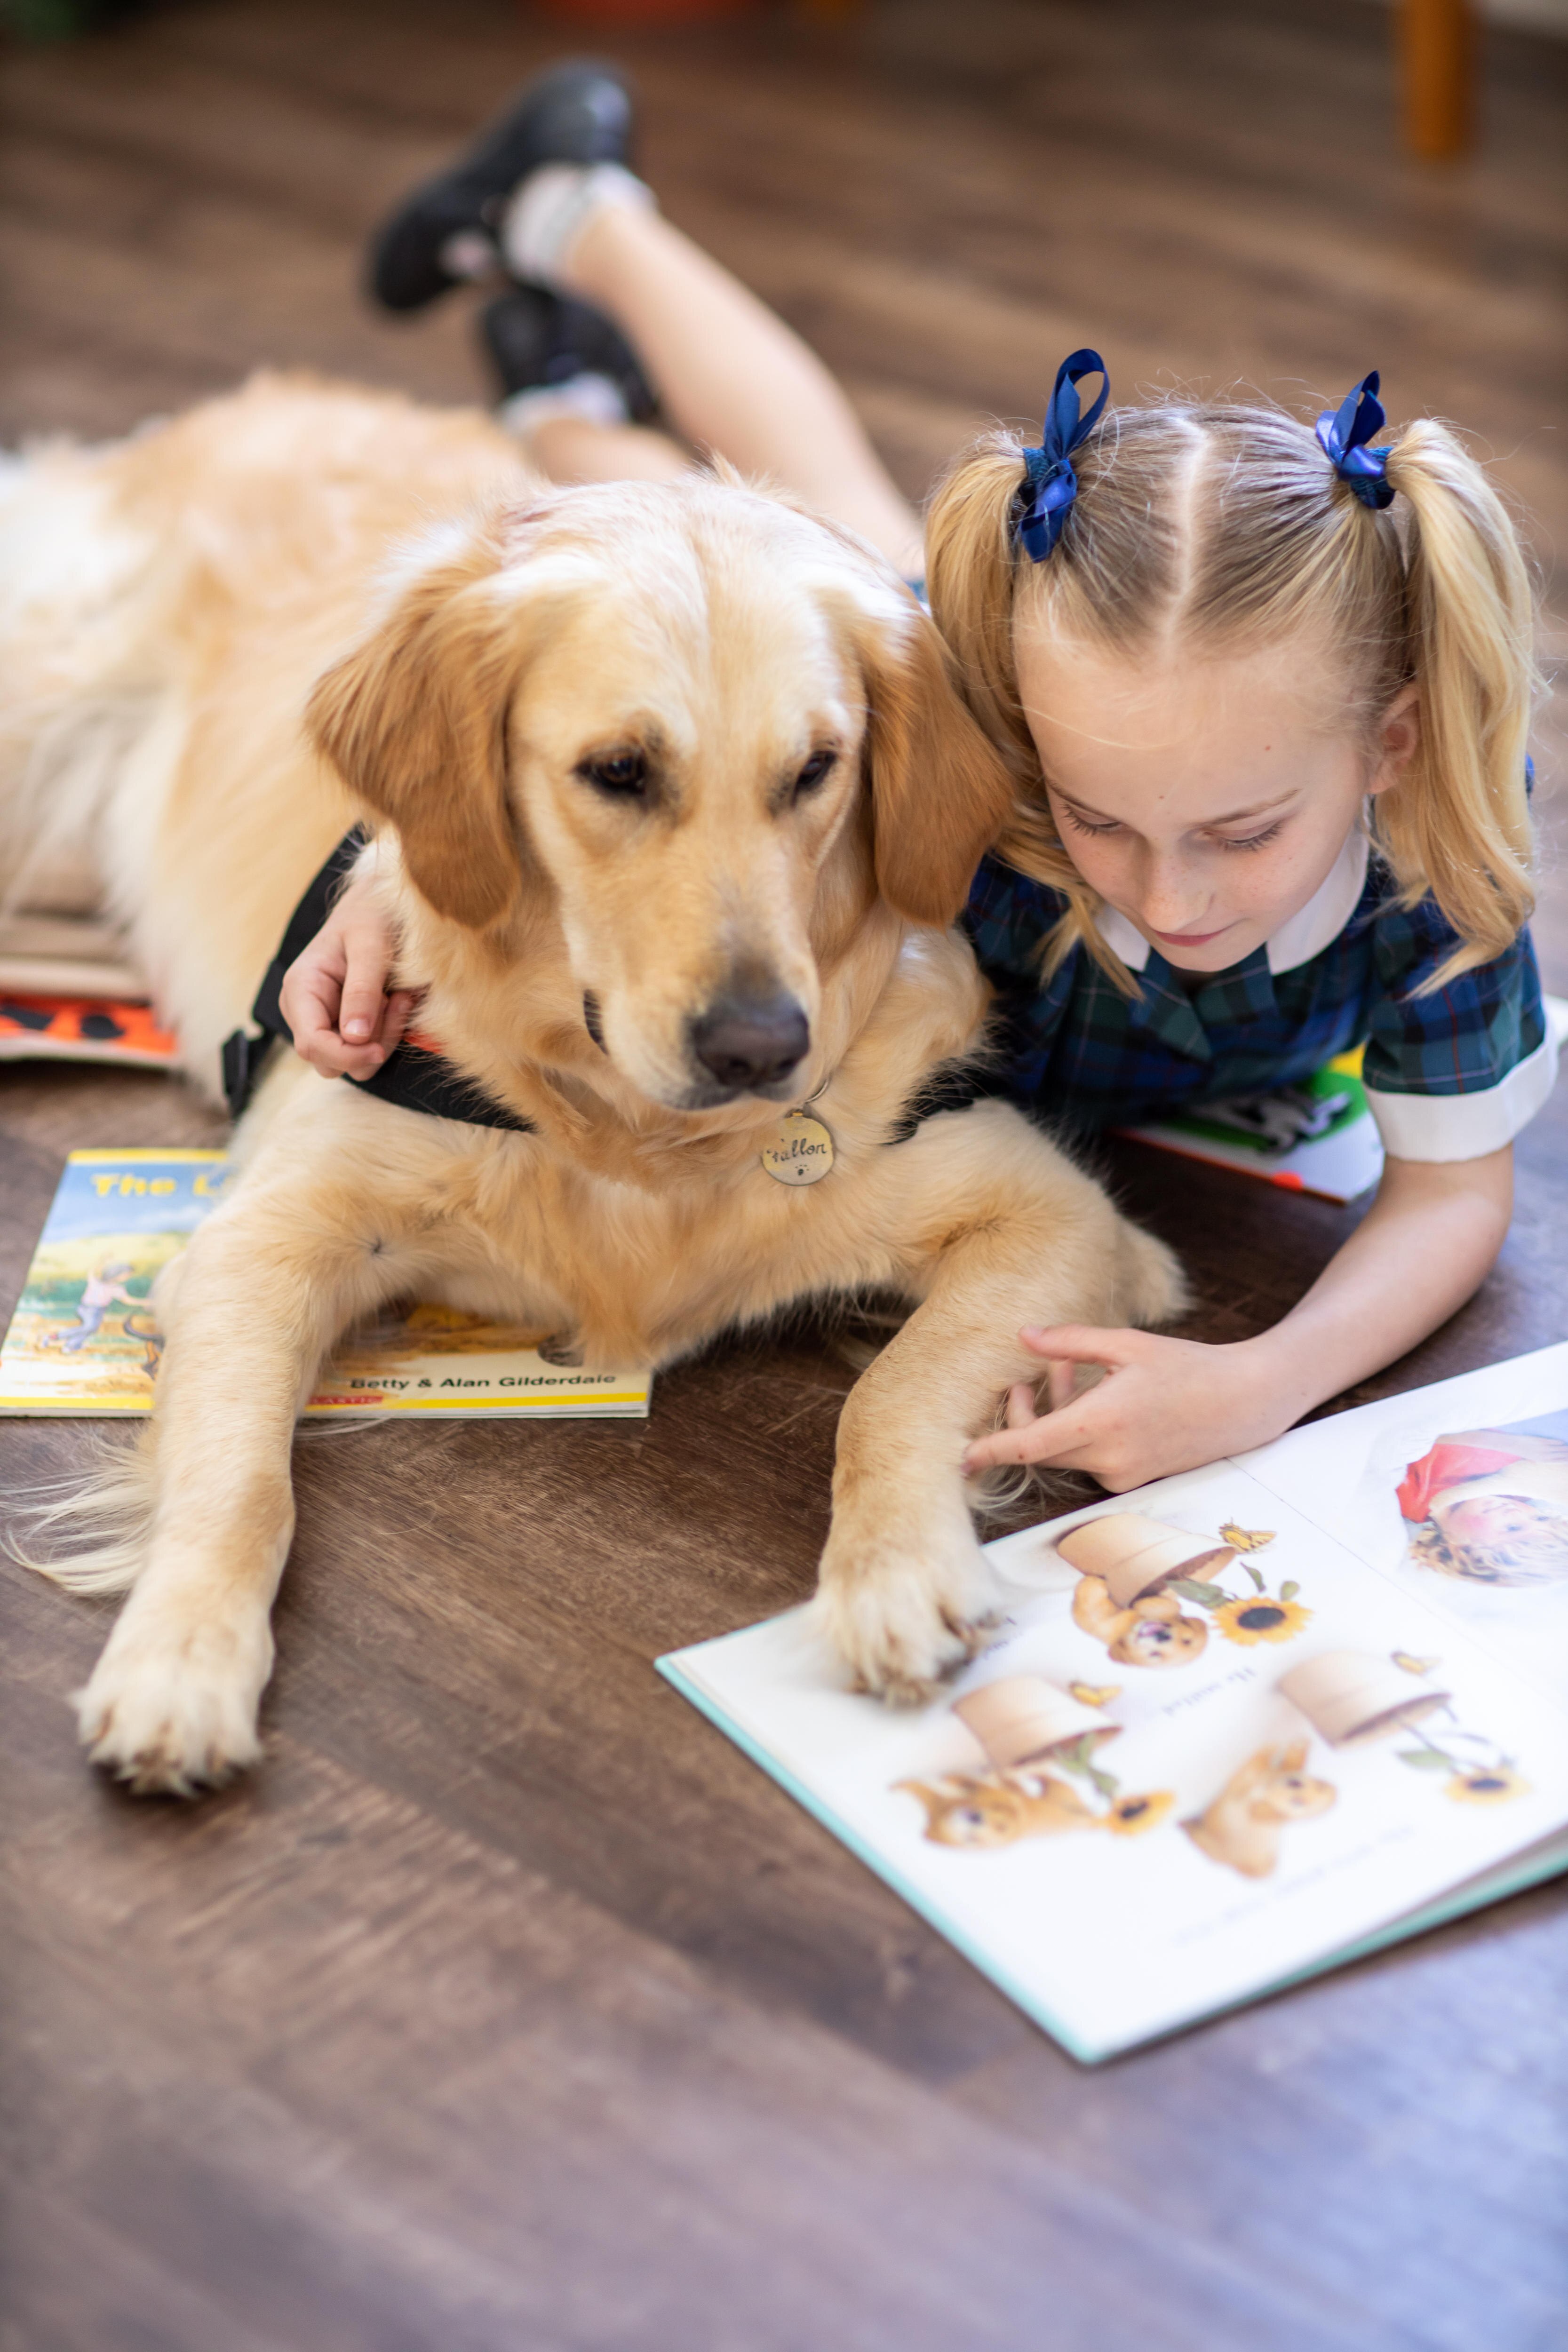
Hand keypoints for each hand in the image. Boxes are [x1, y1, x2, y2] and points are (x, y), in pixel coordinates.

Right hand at [277, 874, 414, 1080]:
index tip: (379, 1049)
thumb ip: (363, 989)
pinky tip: (398, 1001)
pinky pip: (368, 1049)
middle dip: (370, 1045)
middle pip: (331, 1061)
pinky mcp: (348, 1026)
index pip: (311, 1043)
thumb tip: (356, 1036)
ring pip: (353, 1062)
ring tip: (399, 997)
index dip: (345, 1055)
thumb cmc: (371, 915)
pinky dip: (388, 1032)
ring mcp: (325, 1021)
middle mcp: (306, 1011)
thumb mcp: (371, 944)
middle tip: (398, 1002)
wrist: (379, 903)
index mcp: (300, 989)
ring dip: (384, 1038)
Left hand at [961, 1324, 1297, 1491]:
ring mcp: (1122, 1474)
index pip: (1031, 1446)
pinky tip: (1098, 1397)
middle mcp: (1110, 1457)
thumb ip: (1071, 1342)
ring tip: (1072, 1371)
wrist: (1246, 1403)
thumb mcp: (1128, 1344)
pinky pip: (1089, 1459)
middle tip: (1032, 1375)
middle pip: (1041, 1450)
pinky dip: (1080, 1432)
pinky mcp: (1133, 1480)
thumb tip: (1022, 1335)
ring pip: (1064, 1454)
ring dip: (1056, 1418)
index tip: (959, 1457)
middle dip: (1025, 1415)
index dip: (991, 1451)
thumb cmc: (1189, 1367)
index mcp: (1103, 1422)